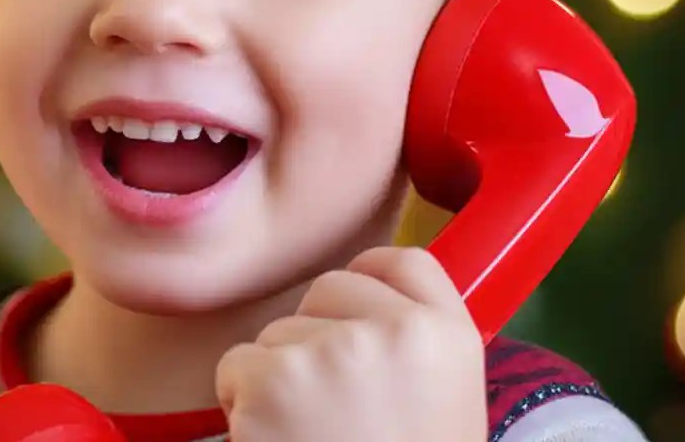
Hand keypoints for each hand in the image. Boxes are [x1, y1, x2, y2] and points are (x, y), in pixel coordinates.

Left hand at [215, 246, 486, 441]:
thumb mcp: (442, 408)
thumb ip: (411, 351)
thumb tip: (364, 312)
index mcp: (449, 337)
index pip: (402, 262)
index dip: (368, 280)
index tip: (352, 311)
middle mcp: (394, 331)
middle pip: (327, 289)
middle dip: (312, 334)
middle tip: (328, 406)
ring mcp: (330, 350)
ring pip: (275, 332)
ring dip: (276, 377)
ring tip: (309, 436)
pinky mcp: (272, 378)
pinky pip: (235, 365)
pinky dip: (241, 403)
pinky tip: (277, 441)